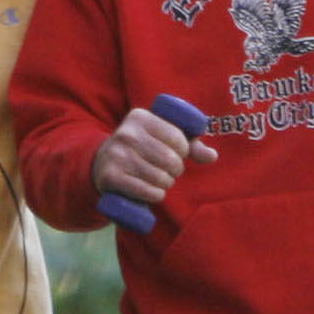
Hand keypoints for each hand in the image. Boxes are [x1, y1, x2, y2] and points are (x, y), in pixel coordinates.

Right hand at [91, 106, 219, 213]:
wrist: (102, 162)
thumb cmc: (141, 148)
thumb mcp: (161, 138)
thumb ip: (190, 145)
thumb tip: (212, 156)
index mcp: (140, 117)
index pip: (177, 137)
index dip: (184, 151)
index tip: (178, 156)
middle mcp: (126, 133)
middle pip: (170, 159)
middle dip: (176, 170)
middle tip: (170, 172)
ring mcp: (116, 155)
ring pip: (159, 177)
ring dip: (166, 185)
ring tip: (161, 182)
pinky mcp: (110, 176)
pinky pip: (144, 191)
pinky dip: (156, 196)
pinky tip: (155, 193)